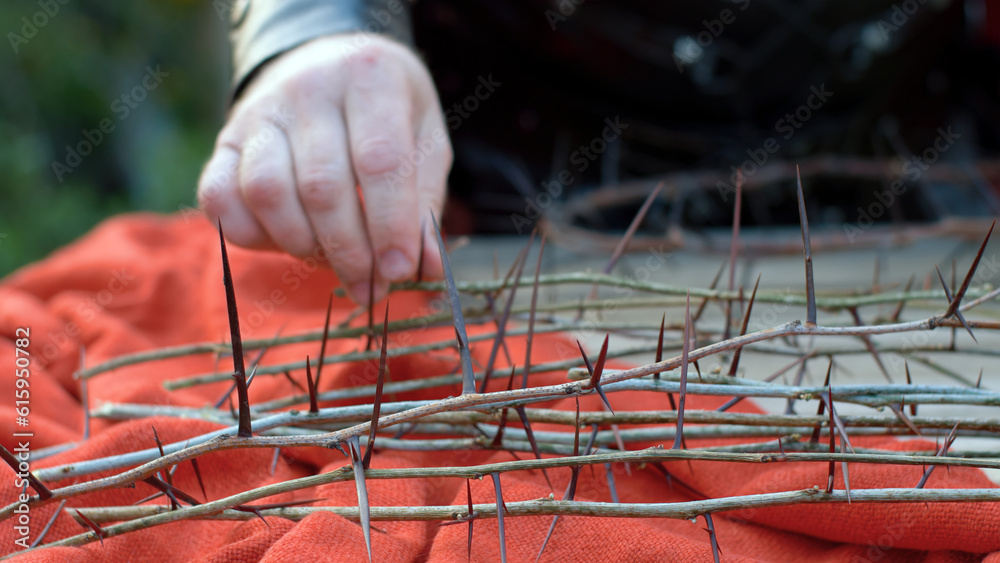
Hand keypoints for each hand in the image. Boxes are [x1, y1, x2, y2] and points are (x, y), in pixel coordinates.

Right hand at [198, 33, 450, 303]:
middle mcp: (309, 86)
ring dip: (302, 245)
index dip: (391, 226)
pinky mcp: (225, 138)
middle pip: (322, 186)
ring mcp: (259, 111)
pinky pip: (220, 198)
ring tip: (333, 260)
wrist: (328, 62)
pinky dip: (250, 235)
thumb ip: (425, 204)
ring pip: (267, 193)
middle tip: (370, 286)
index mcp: (370, 75)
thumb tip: (425, 269)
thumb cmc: (388, 112)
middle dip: (349, 251)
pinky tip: (286, 242)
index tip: (399, 272)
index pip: (379, 161)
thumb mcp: (426, 141)